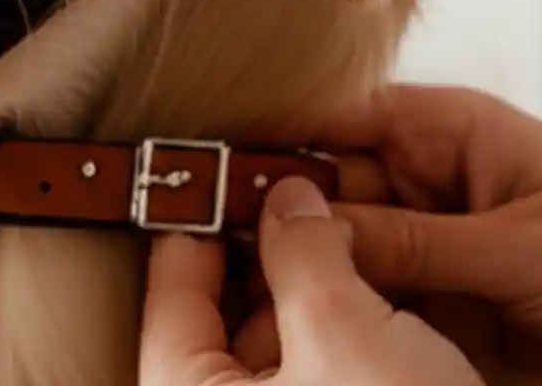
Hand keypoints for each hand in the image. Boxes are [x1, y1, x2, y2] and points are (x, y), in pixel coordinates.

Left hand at [140, 178, 484, 385]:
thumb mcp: (344, 331)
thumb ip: (305, 252)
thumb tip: (288, 199)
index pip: (171, 295)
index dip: (198, 224)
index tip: (223, 176)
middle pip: (224, 316)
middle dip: (266, 253)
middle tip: (299, 193)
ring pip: (277, 344)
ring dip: (309, 288)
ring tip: (342, 232)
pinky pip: (316, 373)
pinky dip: (336, 329)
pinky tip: (369, 289)